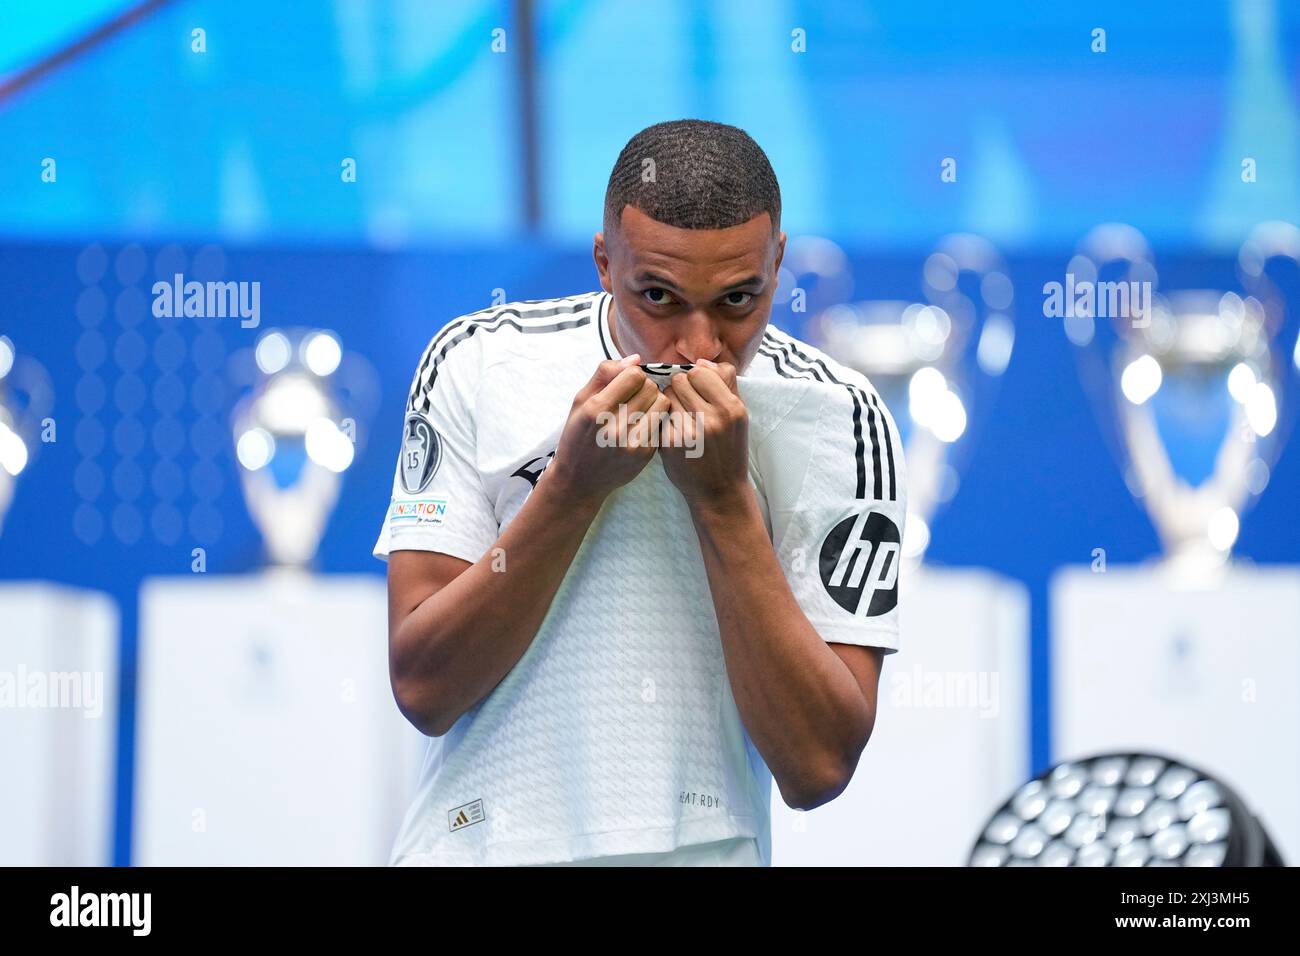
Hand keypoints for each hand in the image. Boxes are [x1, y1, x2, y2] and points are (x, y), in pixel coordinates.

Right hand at [543, 354, 671, 503]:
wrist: (579, 480)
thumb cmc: (578, 436)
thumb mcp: (580, 401)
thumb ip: (604, 375)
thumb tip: (635, 359)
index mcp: (596, 410)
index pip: (633, 375)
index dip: (632, 374)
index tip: (625, 383)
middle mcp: (614, 427)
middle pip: (650, 387)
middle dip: (644, 386)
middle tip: (633, 397)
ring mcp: (632, 442)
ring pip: (661, 402)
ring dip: (653, 401)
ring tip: (640, 409)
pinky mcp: (645, 454)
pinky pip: (662, 422)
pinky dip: (656, 419)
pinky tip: (642, 424)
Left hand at [659, 359, 749, 507]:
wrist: (720, 490)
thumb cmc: (728, 449)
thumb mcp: (738, 415)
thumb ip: (725, 383)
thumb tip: (701, 361)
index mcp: (732, 408)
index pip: (699, 372)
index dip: (694, 379)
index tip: (697, 392)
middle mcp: (712, 419)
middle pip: (679, 381)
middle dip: (680, 390)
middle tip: (687, 407)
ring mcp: (690, 432)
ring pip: (666, 397)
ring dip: (670, 404)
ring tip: (682, 420)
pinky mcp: (671, 444)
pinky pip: (659, 416)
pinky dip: (664, 421)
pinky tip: (674, 434)